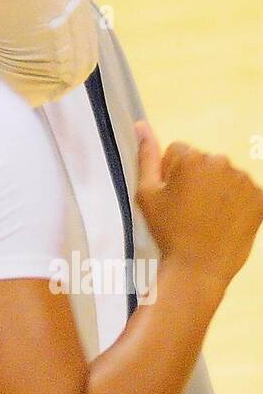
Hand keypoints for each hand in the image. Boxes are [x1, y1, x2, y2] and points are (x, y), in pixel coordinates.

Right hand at [135, 121, 262, 289]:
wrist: (198, 269)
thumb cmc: (167, 231)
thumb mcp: (146, 195)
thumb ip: (146, 156)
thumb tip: (141, 124)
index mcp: (192, 159)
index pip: (179, 152)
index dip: (171, 174)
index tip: (172, 197)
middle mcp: (221, 162)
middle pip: (204, 162)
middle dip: (197, 178)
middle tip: (190, 209)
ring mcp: (244, 180)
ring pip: (225, 175)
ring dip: (217, 189)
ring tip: (208, 217)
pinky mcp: (260, 198)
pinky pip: (245, 190)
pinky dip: (237, 201)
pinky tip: (226, 220)